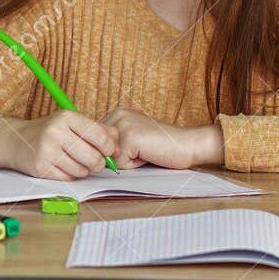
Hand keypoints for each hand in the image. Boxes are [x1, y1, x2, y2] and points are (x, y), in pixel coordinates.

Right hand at [0, 111, 118, 180]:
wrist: (16, 141)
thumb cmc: (50, 132)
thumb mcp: (72, 123)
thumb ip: (98, 130)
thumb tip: (118, 146)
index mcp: (66, 116)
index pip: (100, 136)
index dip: (109, 148)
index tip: (109, 152)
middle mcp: (56, 132)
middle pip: (93, 157)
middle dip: (98, 163)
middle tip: (94, 161)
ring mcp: (47, 150)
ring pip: (82, 171)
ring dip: (83, 170)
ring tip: (74, 161)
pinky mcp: (41, 167)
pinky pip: (68, 179)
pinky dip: (70, 176)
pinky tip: (62, 166)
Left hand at [98, 108, 223, 168]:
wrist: (188, 145)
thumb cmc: (162, 147)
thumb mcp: (132, 141)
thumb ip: (113, 144)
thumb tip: (91, 158)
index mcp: (117, 113)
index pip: (94, 140)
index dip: (110, 152)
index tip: (132, 148)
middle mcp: (117, 114)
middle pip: (98, 148)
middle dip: (116, 157)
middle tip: (140, 150)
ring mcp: (123, 124)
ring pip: (107, 157)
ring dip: (124, 162)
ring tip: (143, 152)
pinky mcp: (130, 137)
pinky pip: (118, 164)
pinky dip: (132, 166)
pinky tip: (147, 154)